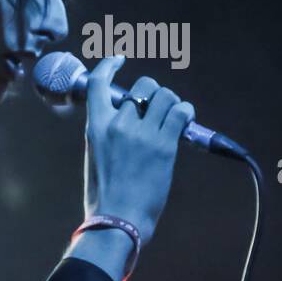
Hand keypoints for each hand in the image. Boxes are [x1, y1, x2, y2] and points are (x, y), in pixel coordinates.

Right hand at [82, 56, 195, 245]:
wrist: (117, 221)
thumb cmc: (105, 195)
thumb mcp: (95, 156)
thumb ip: (106, 133)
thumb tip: (126, 119)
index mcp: (96, 126)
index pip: (100, 83)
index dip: (110, 65)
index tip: (119, 59)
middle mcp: (119, 124)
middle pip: (143, 87)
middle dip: (153, 94)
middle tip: (157, 111)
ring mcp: (142, 134)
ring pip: (165, 96)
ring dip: (172, 103)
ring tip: (174, 117)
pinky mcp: (164, 145)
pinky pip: (181, 112)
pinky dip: (186, 112)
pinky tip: (185, 121)